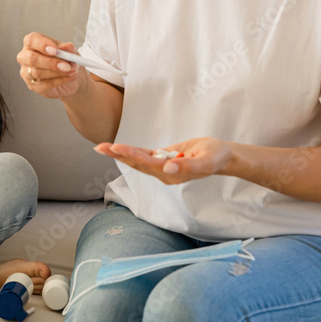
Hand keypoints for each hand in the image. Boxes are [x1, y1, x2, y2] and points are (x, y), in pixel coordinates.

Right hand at [15, 33, 83, 98]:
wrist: (68, 74)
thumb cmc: (64, 59)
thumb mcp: (68, 50)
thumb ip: (67, 49)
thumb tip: (68, 47)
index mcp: (32, 42)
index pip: (31, 40)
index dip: (42, 45)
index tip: (55, 50)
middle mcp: (25, 56)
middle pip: (32, 58)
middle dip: (51, 62)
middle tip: (67, 65)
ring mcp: (26, 72)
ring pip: (38, 73)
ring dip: (58, 72)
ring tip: (71, 70)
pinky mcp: (33, 85)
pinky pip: (44, 84)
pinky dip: (60, 80)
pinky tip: (69, 77)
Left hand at [94, 138, 234, 184]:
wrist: (221, 156)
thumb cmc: (216, 157)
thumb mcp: (206, 161)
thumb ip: (189, 166)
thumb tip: (168, 167)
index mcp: (172, 174)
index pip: (147, 164)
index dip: (131, 155)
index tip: (117, 147)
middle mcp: (163, 173)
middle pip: (137, 163)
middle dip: (118, 155)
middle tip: (99, 147)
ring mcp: (162, 167)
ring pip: (137, 160)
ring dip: (120, 153)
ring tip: (102, 147)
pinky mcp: (163, 159)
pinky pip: (144, 155)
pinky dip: (131, 151)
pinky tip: (118, 148)